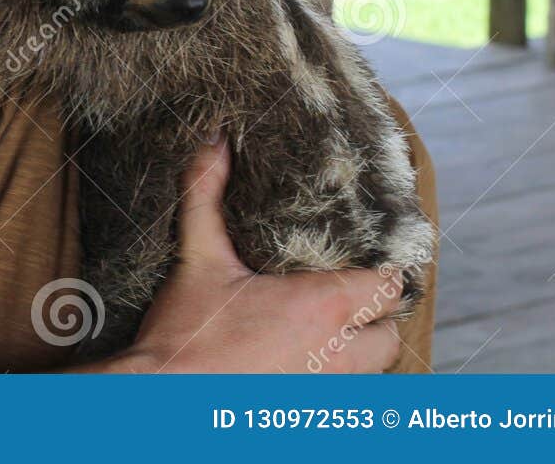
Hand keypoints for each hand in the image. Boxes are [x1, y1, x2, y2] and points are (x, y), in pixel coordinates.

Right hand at [117, 135, 404, 372]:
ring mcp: (324, 391)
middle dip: (377, 315)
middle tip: (353, 294)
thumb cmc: (186, 335)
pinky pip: (343, 395)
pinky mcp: (308, 413)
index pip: (389, 289)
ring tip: (333, 329)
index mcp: (321, 310)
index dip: (386, 272)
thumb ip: (206, 194)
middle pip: (390, 336)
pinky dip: (336, 377)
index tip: (373, 259)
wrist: (164, 398)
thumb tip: (214, 142)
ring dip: (360, 349)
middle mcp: (335, 356)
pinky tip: (307, 362)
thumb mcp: (199, 258)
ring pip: (371, 371)